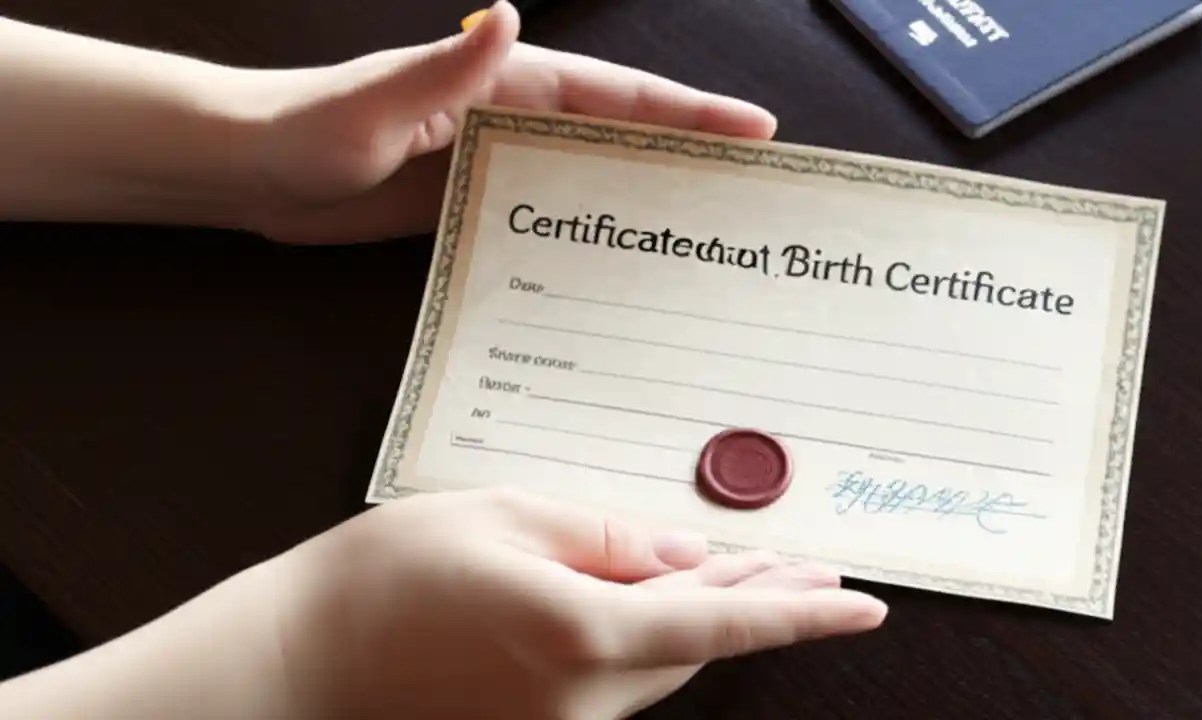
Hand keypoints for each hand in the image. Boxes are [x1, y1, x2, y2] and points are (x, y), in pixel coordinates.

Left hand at [240, 1, 776, 243]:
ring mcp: (495, 164)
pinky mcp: (473, 205)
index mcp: (503, 84)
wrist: (252, 172)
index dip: (687, 111)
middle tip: (755, 189)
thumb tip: (509, 16)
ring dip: (647, 198)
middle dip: (689, 154)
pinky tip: (618, 269)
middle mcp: (511, 119)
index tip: (754, 129)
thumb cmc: (304, 129)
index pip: (614, 94)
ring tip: (709, 233)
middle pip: (621, 134)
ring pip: (592, 177)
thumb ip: (447, 69)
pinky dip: (589, 233)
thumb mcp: (377, 103)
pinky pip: (549, 216)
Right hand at [272, 488, 886, 718]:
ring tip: (747, 576)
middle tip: (810, 569)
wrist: (294, 666)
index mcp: (581, 633)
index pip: (722, 623)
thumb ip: (606, 538)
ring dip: (708, 620)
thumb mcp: (500, 517)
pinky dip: (652, 641)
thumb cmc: (384, 581)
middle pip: (699, 645)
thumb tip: (685, 558)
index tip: (861, 603)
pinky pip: (617, 682)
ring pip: (662, 666)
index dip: (800, 611)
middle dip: (757, 603)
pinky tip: (663, 606)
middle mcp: (582, 699)